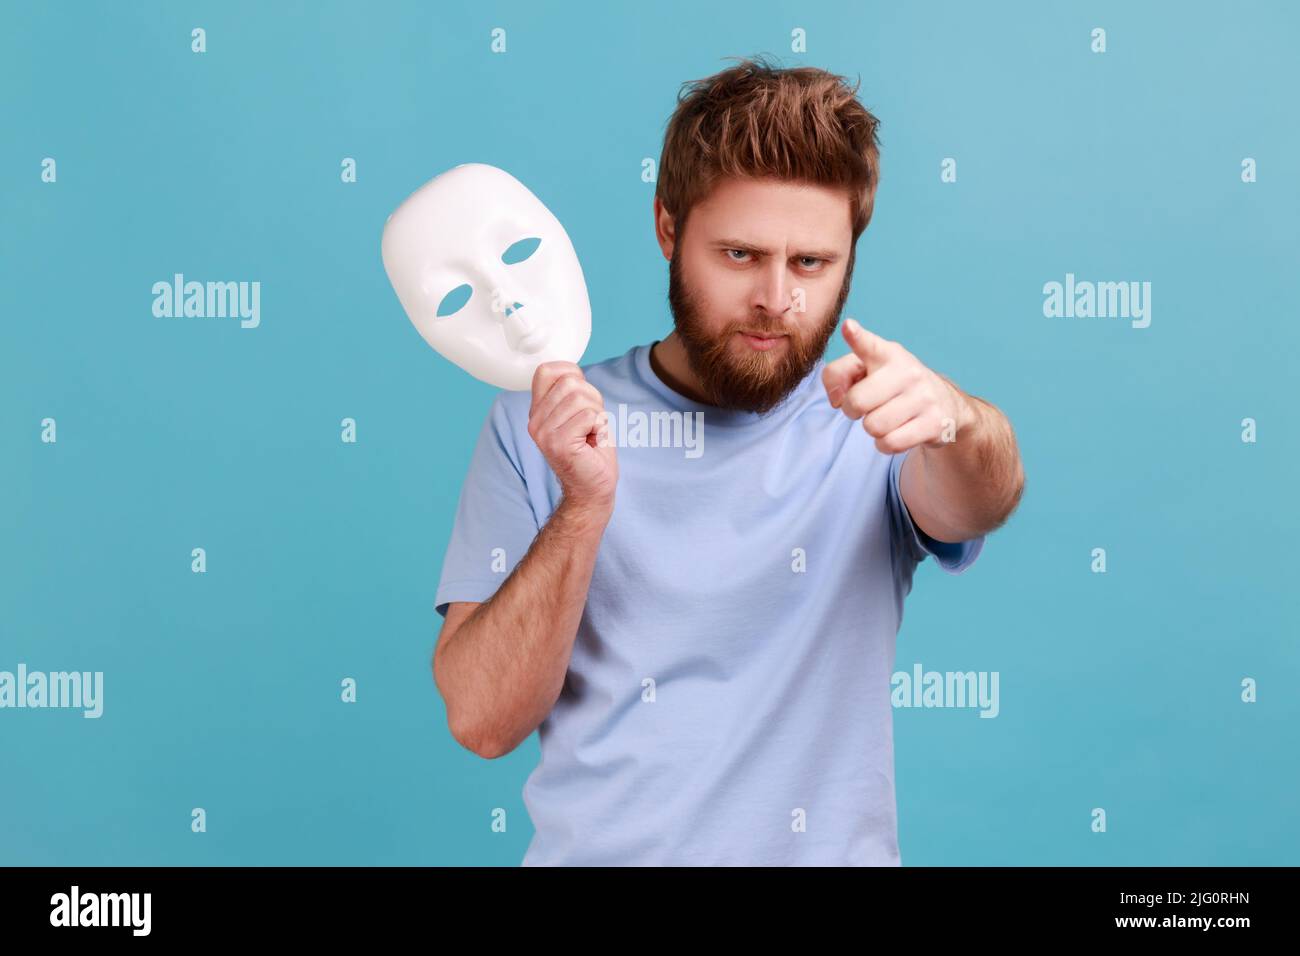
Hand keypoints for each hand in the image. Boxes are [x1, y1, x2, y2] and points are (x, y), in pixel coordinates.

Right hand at [528, 361, 617, 509]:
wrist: (593, 489)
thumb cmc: (591, 451)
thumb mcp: (579, 412)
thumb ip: (571, 392)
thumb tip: (573, 372)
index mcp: (537, 410)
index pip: (546, 370)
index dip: (571, 373)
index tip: (582, 397)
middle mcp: (534, 420)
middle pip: (570, 382)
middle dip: (592, 399)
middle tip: (591, 423)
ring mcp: (543, 432)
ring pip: (581, 398)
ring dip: (597, 415)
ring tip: (592, 434)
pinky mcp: (558, 443)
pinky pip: (590, 416)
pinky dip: (600, 428)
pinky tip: (593, 443)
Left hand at [822, 318, 975, 453]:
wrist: (944, 404)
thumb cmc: (890, 385)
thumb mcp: (865, 370)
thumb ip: (837, 375)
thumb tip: (837, 398)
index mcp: (887, 354)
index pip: (868, 345)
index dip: (857, 337)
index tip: (849, 328)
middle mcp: (908, 371)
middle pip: (856, 402)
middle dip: (853, 410)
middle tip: (866, 406)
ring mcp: (923, 397)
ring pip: (873, 426)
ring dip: (872, 428)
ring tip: (885, 417)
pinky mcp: (933, 423)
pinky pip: (890, 443)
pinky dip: (885, 444)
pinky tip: (896, 431)